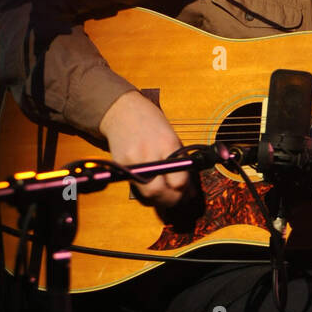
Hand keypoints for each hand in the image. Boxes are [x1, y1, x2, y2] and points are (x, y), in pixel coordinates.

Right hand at [100, 89, 195, 218]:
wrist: (123, 111)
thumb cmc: (152, 124)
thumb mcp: (172, 138)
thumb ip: (181, 163)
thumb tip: (189, 190)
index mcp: (167, 144)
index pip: (178, 180)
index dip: (185, 191)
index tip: (189, 193)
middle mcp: (149, 153)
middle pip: (160, 191)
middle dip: (172, 200)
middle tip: (178, 199)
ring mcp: (132, 161)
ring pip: (147, 193)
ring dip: (160, 199)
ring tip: (167, 194)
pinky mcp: (121, 166)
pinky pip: (137, 186)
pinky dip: (147, 191)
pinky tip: (153, 186)